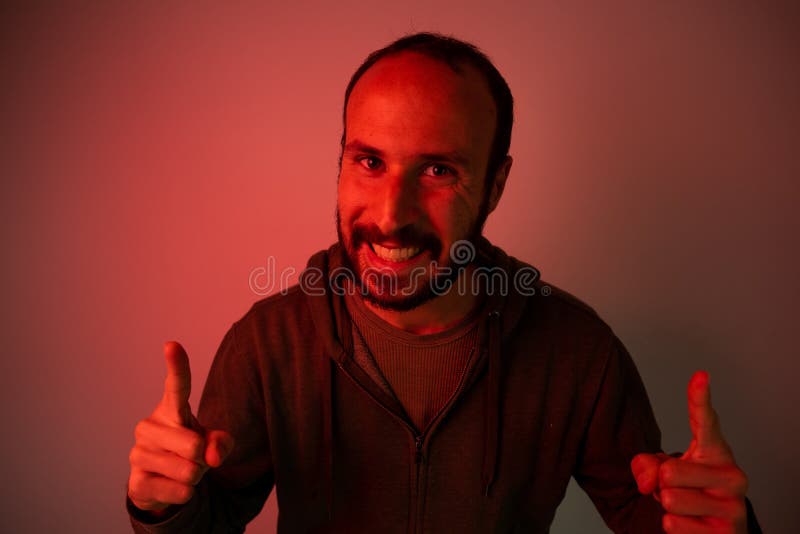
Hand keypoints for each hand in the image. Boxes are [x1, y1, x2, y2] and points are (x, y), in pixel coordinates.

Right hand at [127, 342, 234, 512]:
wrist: (162, 482)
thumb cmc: (189, 450)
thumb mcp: (213, 443)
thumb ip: (222, 443)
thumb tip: (211, 456)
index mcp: (171, 409)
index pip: (176, 386)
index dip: (176, 366)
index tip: (172, 345)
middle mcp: (150, 426)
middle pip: (193, 445)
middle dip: (203, 458)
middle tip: (194, 458)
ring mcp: (138, 453)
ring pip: (187, 471)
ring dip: (195, 477)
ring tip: (183, 471)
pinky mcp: (136, 482)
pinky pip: (179, 491)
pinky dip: (186, 493)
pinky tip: (174, 486)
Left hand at [631, 371, 748, 532]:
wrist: (717, 530)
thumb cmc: (689, 491)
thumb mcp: (662, 471)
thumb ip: (646, 465)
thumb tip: (650, 480)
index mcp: (716, 452)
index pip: (705, 421)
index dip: (700, 399)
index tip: (700, 375)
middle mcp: (733, 475)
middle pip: (669, 471)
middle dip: (662, 483)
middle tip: (678, 489)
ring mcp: (733, 505)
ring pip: (670, 499)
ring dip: (666, 506)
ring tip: (685, 506)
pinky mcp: (726, 533)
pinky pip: (674, 524)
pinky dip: (673, 526)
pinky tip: (691, 525)